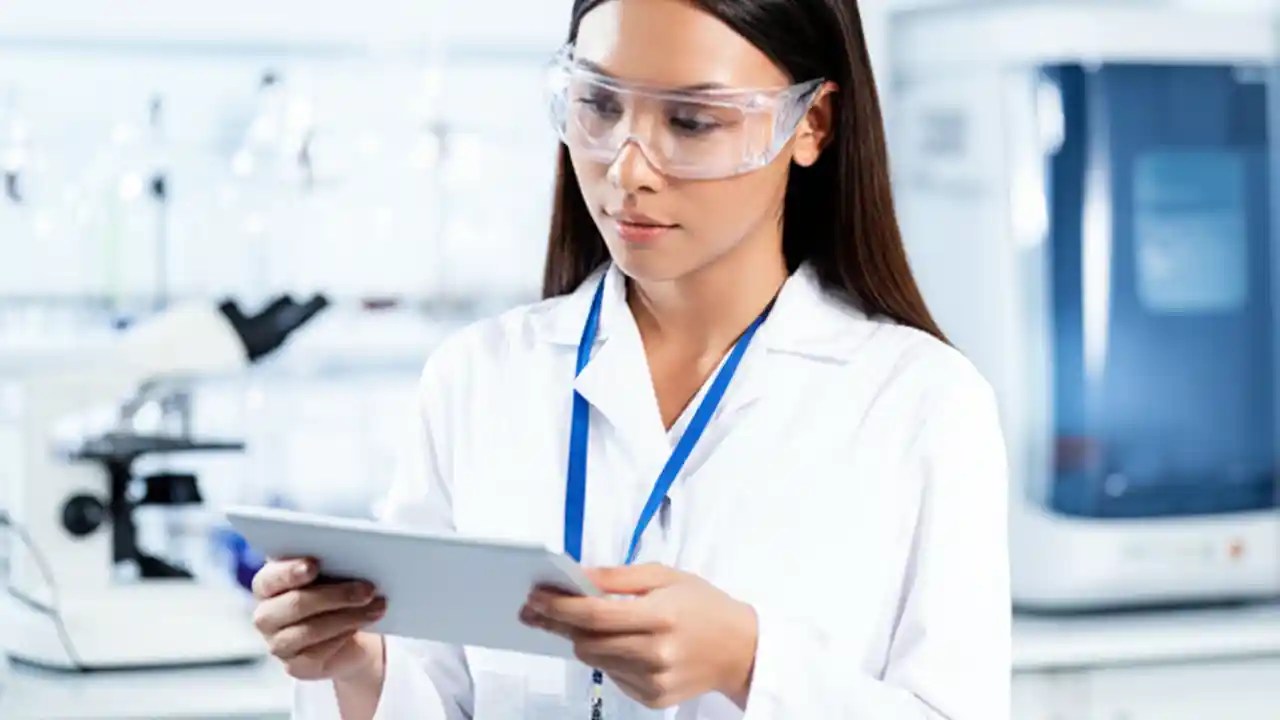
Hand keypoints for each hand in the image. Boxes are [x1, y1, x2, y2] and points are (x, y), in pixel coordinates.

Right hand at [251, 558, 386, 681]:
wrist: (351, 633)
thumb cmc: (335, 592)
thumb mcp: (332, 572)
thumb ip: (330, 562)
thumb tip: (352, 553)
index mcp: (268, 584)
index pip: (270, 577)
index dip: (290, 571)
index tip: (314, 565)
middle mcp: (267, 615)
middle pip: (295, 604)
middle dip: (335, 595)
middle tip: (368, 588)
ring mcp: (277, 643)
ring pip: (309, 630)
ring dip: (348, 617)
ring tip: (376, 606)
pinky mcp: (295, 666)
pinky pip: (317, 653)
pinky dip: (343, 636)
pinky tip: (361, 625)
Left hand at [520, 564, 757, 709]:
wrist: (741, 650)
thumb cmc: (703, 605)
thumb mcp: (666, 576)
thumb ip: (618, 577)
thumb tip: (577, 575)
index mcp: (661, 616)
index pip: (596, 615)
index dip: (559, 606)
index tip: (534, 597)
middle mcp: (656, 652)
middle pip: (587, 642)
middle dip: (561, 624)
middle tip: (543, 607)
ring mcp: (654, 680)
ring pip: (594, 661)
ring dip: (583, 639)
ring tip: (588, 622)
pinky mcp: (653, 698)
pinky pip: (611, 676)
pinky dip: (607, 658)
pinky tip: (622, 643)